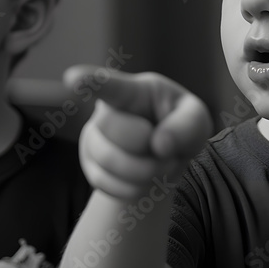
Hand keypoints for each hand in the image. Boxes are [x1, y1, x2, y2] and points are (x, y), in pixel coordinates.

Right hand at [64, 66, 212, 201]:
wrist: (165, 155)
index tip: (72, 79)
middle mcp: (105, 111)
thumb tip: (159, 145)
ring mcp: (93, 139)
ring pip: (108, 161)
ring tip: (160, 164)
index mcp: (132, 91)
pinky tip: (145, 178)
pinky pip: (106, 185)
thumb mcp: (196, 118)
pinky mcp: (91, 167)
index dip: (90, 81)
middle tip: (166, 151)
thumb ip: (186, 125)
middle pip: (111, 127)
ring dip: (145, 171)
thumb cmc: (180, 126)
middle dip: (144, 144)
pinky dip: (135, 189)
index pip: (109, 84)